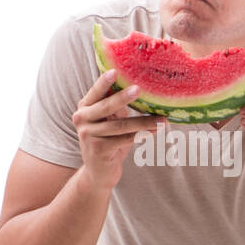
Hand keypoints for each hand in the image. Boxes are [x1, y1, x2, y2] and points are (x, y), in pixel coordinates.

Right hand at [72, 70, 160, 189]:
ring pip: (120, 126)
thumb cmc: (108, 141)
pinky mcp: (98, 150)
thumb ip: (116, 107)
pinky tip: (154, 132)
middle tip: (139, 89)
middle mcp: (82, 119)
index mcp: (85, 108)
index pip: (95, 92)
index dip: (103, 82)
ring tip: (162, 119)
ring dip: (143, 122)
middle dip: (124, 98)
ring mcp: (88, 135)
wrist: (98, 173)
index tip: (115, 71)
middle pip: (106, 106)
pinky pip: (123, 140)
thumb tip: (141, 90)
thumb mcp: (109, 121)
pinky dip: (141, 135)